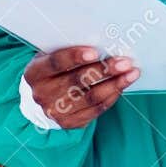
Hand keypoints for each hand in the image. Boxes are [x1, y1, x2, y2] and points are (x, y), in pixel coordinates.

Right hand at [23, 46, 138, 128]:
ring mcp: (55, 112)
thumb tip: (102, 43)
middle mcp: (42, 94)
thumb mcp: (50, 56)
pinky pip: (95, 110)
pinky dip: (112, 96)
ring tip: (131, 73)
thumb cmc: (52, 71)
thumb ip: (68, 50)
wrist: (41, 99)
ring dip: (114, 84)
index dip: (75, 57)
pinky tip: (121, 86)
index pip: (55, 63)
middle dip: (104, 70)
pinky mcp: (69, 123)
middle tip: (124, 62)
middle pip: (77, 81)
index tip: (96, 52)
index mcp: (34, 73)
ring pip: (90, 97)